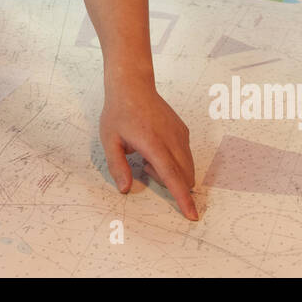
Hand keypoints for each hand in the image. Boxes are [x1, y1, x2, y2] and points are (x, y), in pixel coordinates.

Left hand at [100, 87, 198, 220]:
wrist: (133, 86)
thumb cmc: (119, 112)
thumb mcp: (109, 140)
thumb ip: (117, 166)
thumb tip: (125, 189)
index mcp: (153, 143)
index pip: (172, 176)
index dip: (182, 198)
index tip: (193, 214)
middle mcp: (172, 139)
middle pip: (184, 176)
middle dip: (170, 183)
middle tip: (144, 165)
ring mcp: (180, 134)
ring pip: (188, 167)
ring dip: (172, 172)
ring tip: (148, 155)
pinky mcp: (183, 130)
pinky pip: (186, 155)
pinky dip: (176, 162)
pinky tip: (156, 148)